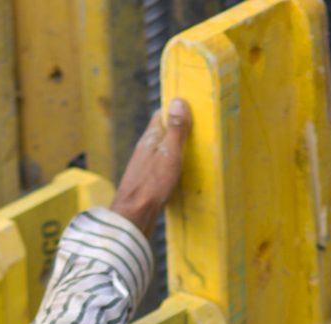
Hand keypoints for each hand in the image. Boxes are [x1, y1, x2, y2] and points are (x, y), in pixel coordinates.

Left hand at [112, 98, 190, 235]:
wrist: (133, 216)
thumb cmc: (152, 184)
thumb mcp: (170, 154)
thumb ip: (176, 129)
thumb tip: (178, 100)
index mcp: (150, 137)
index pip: (161, 115)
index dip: (175, 110)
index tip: (192, 110)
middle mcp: (145, 148)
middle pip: (162, 132)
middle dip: (177, 129)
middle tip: (197, 131)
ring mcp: (144, 165)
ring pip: (161, 149)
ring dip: (175, 148)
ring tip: (192, 150)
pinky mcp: (146, 181)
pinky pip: (161, 166)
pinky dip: (171, 164)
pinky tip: (179, 172)